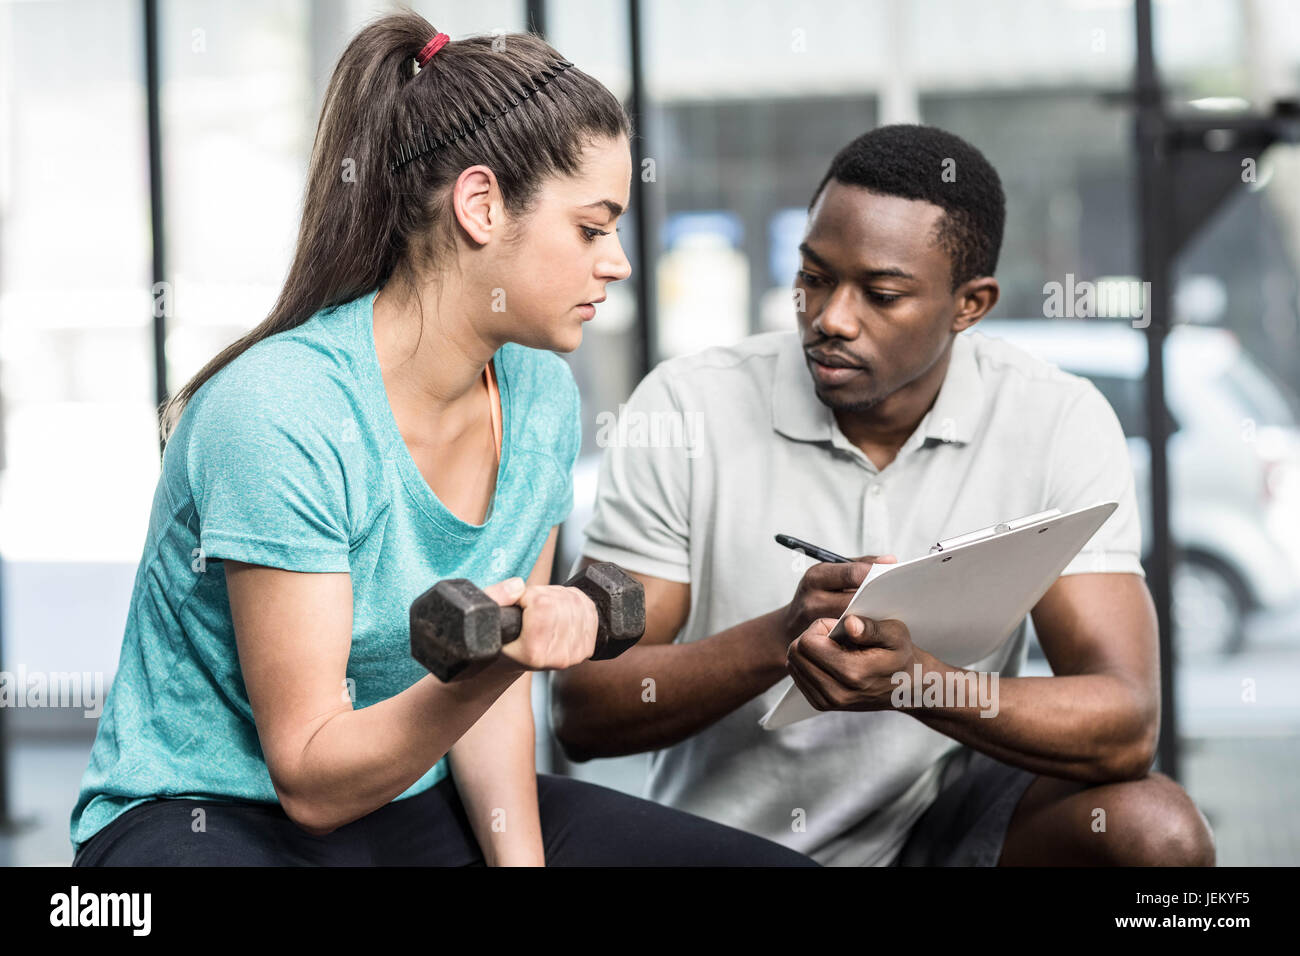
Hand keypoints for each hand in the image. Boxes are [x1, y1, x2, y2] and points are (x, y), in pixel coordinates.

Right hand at [492, 580, 599, 671]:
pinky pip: (590, 609)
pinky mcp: (587, 648)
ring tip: (544, 607)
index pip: (543, 605)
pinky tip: (561, 608)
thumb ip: (495, 596)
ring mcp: (575, 654)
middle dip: (545, 594)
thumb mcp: (486, 614)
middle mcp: (557, 657)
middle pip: (562, 602)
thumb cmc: (499, 638)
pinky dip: (576, 600)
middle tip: (532, 605)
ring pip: (577, 602)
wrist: (514, 660)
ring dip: (560, 596)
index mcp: (532, 652)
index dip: (530, 595)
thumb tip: (518, 585)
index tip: (520, 603)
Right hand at [776, 553, 896, 655]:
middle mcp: (813, 599)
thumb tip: (890, 560)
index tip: (894, 573)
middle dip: (877, 597)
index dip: (875, 574)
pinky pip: (851, 635)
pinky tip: (878, 628)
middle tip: (899, 596)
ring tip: (892, 611)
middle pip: (855, 599)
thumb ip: (859, 565)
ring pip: (855, 620)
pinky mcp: (822, 641)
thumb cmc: (817, 594)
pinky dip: (865, 630)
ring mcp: (815, 622)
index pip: (851, 574)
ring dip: (873, 615)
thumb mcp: (830, 574)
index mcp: (816, 576)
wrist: (788, 627)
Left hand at [785, 613, 915, 712]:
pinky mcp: (821, 705)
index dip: (819, 628)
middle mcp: (836, 692)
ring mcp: (827, 702)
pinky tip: (830, 662)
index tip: (837, 628)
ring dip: (809, 652)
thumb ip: (870, 627)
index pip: (806, 643)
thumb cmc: (900, 656)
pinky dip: (809, 664)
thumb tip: (849, 625)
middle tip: (833, 638)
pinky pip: (798, 677)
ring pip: (793, 666)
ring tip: (834, 650)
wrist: (907, 689)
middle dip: (810, 638)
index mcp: (852, 673)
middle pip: (795, 654)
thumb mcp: (895, 634)